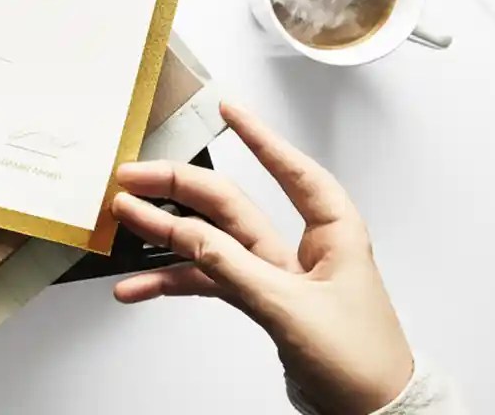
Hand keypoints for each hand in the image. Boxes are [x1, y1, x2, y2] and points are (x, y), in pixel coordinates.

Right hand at [111, 103, 413, 414]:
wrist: (369, 414)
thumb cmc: (359, 361)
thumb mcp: (290, 307)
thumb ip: (234, 266)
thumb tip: (187, 232)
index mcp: (331, 233)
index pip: (293, 171)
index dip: (260, 138)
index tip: (229, 110)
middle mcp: (300, 249)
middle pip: (232, 204)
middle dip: (181, 186)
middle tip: (136, 174)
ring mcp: (273, 276)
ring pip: (210, 242)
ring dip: (166, 233)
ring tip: (125, 219)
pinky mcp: (257, 302)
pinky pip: (207, 282)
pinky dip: (172, 283)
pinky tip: (139, 286)